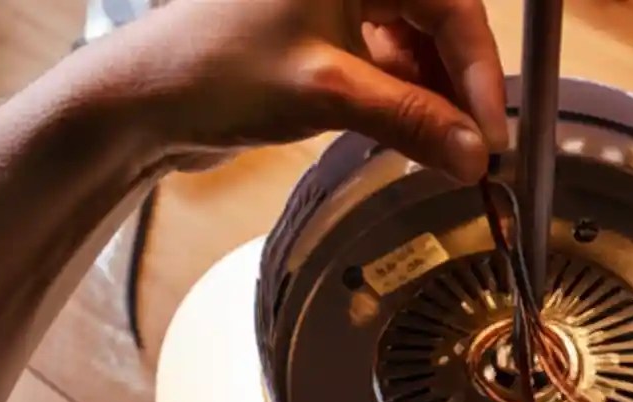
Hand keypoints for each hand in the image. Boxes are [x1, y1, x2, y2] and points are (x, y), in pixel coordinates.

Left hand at [84, 0, 508, 181]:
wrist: (141, 102)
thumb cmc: (216, 70)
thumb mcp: (328, 93)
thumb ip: (411, 120)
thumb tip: (475, 154)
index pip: (450, 4)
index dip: (478, 70)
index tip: (491, 131)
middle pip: (437, 21)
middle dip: (457, 85)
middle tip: (475, 147)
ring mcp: (335, 5)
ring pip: (413, 45)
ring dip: (433, 97)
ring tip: (445, 148)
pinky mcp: (321, 39)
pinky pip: (384, 65)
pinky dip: (402, 100)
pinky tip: (413, 135)